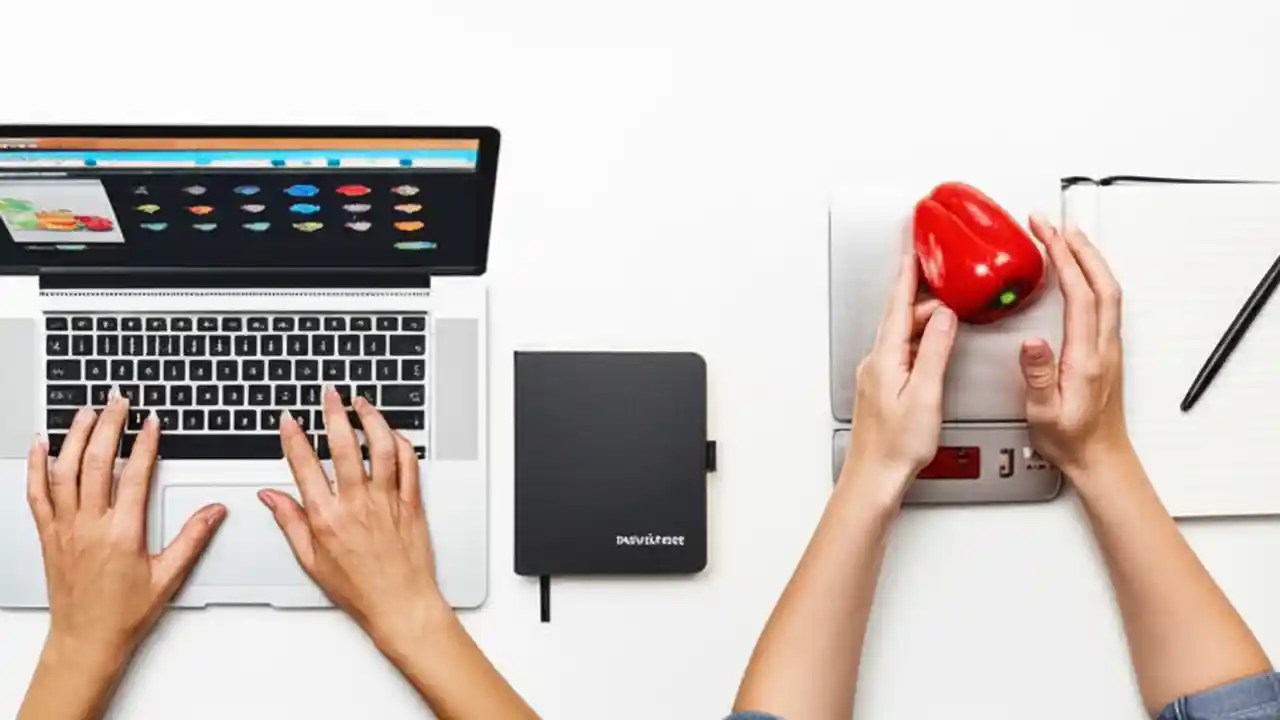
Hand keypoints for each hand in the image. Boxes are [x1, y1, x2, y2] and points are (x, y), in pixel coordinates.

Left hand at [22, 391, 224, 719]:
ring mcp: (64, 528)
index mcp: (122, 533)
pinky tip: (41, 445)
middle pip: (95, 462)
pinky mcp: (48, 535)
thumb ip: (193, 538)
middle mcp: (89, 526)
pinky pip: (37, 494)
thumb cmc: (123, 614)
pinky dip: (37, 466)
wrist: (85, 640)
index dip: (144, 443)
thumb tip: (215, 511)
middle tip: (118, 402)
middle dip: (108, 426)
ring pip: (64, 471)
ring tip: (86, 412)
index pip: (134, 474)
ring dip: (74, 437)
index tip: (152, 422)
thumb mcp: (169, 576)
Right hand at [261, 388, 445, 655]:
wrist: (401, 604)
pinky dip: (401, 442)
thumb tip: (271, 496)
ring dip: (371, 419)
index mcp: (327, 518)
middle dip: (334, 413)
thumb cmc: (358, 588)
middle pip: (345, 446)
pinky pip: (409, 464)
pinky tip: (392, 432)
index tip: (290, 418)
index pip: (305, 466)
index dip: (294, 437)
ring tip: (361, 403)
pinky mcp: (412, 503)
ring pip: (381, 448)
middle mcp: (357, 504)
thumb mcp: (311, 561)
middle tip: (329, 394)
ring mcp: (387, 501)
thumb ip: (290, 522)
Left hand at [843, 248, 958, 503]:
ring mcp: (877, 375)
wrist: (875, 478)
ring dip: (924, 322)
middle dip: (925, 299)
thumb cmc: (897, 446)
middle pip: (901, 318)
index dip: (907, 276)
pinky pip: (902, 353)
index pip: (898, 306)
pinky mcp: (882, 388)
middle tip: (949, 286)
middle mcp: (876, 363)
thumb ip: (936, 351)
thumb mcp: (926, 394)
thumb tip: (945, 316)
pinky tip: (934, 349)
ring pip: (902, 336)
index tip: (914, 250)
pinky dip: (920, 343)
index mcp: (885, 358)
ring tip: (949, 316)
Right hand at [1022, 216, 1131, 480]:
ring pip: (1107, 288)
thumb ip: (1036, 376)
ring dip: (1087, 257)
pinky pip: (1104, 300)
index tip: (1045, 233)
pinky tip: (1077, 274)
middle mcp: (1103, 346)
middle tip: (1051, 223)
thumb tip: (1032, 342)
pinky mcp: (1105, 350)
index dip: (1063, 258)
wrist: (1099, 458)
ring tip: (1064, 237)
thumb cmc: (1070, 440)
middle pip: (1100, 282)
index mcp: (1086, 356)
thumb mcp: (1043, 413)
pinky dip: (1091, 276)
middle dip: (1077, 245)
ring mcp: (1108, 346)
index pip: (1080, 294)